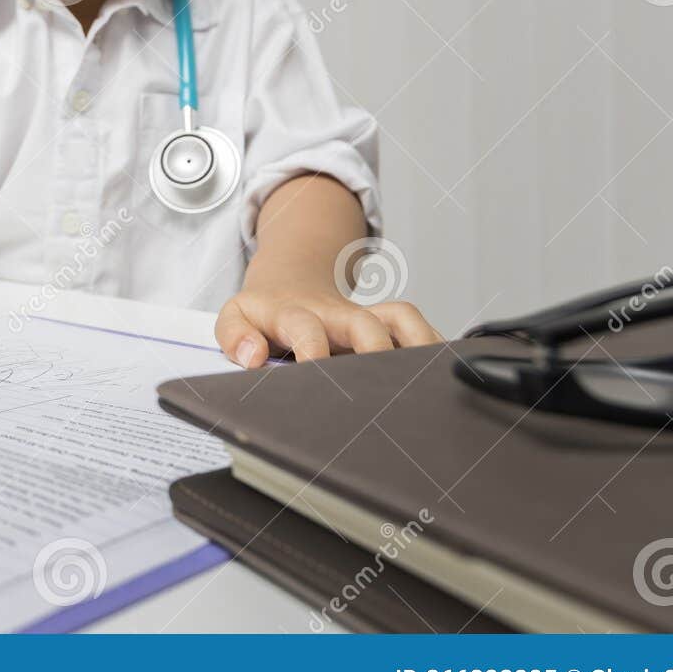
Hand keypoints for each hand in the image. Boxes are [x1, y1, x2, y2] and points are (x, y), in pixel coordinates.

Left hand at [214, 289, 442, 368]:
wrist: (288, 283)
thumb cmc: (263, 313)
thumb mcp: (234, 317)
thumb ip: (235, 335)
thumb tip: (252, 358)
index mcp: (293, 313)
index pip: (305, 326)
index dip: (313, 347)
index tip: (316, 370)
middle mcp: (333, 314)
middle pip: (364, 322)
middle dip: (374, 350)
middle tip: (379, 389)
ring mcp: (362, 316)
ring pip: (400, 318)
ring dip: (415, 345)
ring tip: (422, 383)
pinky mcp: (383, 322)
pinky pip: (414, 326)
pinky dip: (431, 345)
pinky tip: (438, 375)